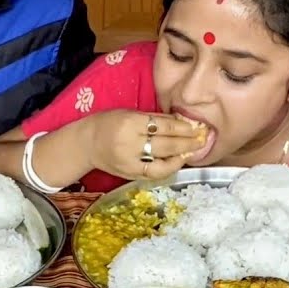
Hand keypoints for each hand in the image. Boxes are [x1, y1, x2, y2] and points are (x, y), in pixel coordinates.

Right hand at [85, 111, 205, 180]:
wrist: (86, 144)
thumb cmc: (109, 123)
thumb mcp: (130, 113)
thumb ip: (155, 119)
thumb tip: (182, 123)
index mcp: (130, 123)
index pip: (163, 127)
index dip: (183, 128)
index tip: (197, 127)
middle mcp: (129, 144)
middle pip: (165, 145)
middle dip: (187, 143)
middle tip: (202, 140)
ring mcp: (129, 162)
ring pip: (161, 164)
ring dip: (180, 158)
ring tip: (192, 152)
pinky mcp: (129, 174)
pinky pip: (154, 174)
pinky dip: (168, 169)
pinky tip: (177, 162)